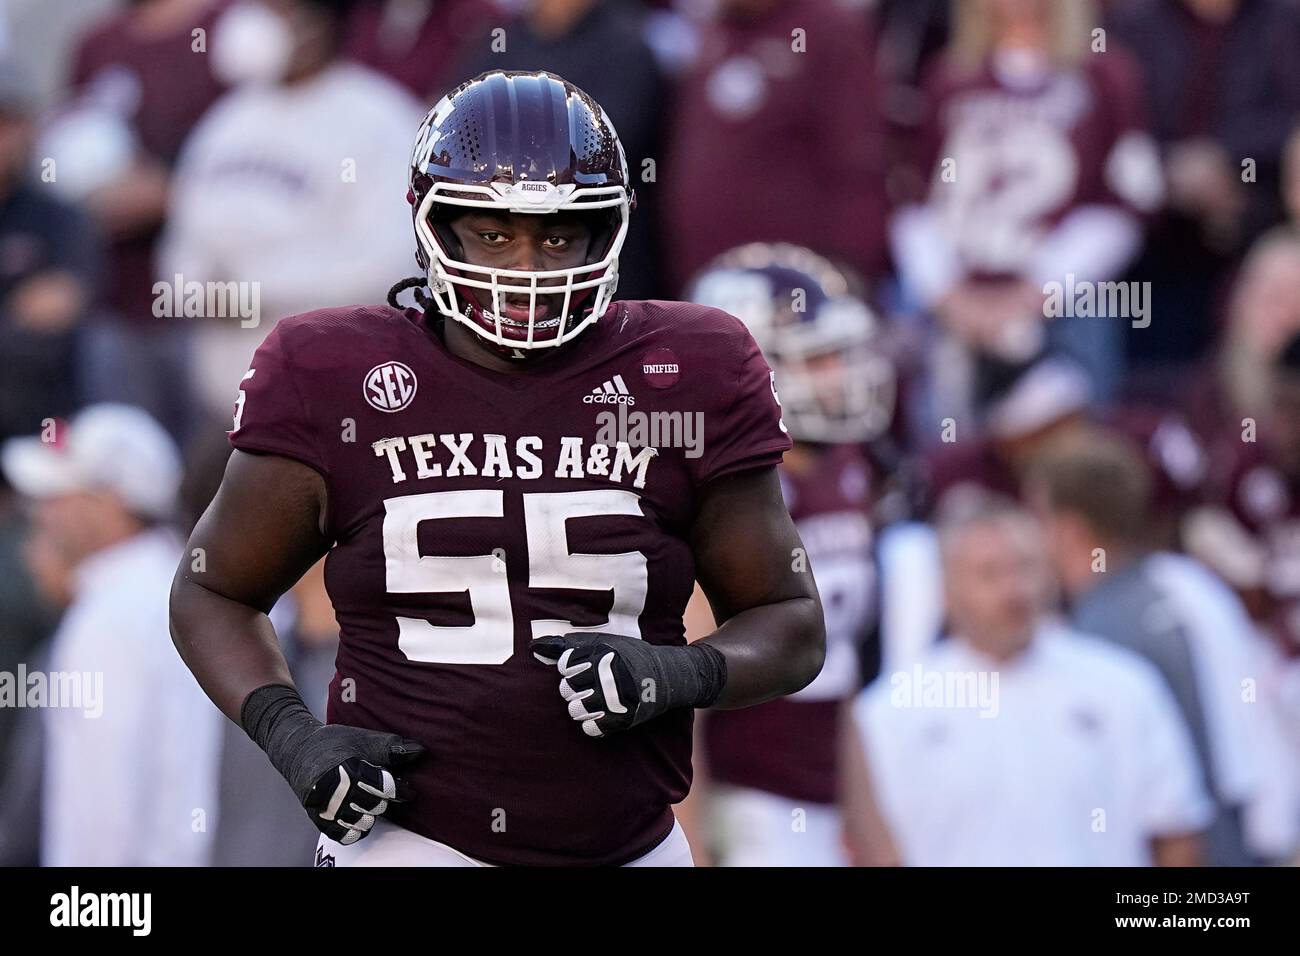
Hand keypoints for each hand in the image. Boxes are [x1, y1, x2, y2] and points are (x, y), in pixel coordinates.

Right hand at [241, 684, 423, 844]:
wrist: (296, 748)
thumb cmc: (333, 741)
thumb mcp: (364, 739)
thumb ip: (392, 747)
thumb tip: (419, 751)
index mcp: (349, 770)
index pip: (384, 789)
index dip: (401, 790)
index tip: (409, 790)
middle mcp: (336, 792)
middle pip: (375, 807)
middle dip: (383, 799)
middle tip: (385, 792)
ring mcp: (325, 808)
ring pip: (362, 824)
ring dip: (370, 814)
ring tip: (369, 801)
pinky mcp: (318, 819)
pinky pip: (344, 835)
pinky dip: (355, 829)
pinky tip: (358, 815)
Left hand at [531, 633, 725, 737]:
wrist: (669, 675)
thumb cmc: (631, 656)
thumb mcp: (604, 642)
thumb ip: (569, 645)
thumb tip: (533, 646)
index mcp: (602, 653)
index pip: (565, 666)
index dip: (571, 669)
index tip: (585, 669)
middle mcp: (607, 675)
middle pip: (566, 689)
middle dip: (575, 689)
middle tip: (592, 686)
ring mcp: (615, 698)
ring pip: (575, 710)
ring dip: (581, 707)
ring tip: (596, 700)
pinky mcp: (622, 719)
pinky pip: (590, 729)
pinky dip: (593, 725)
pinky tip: (603, 714)